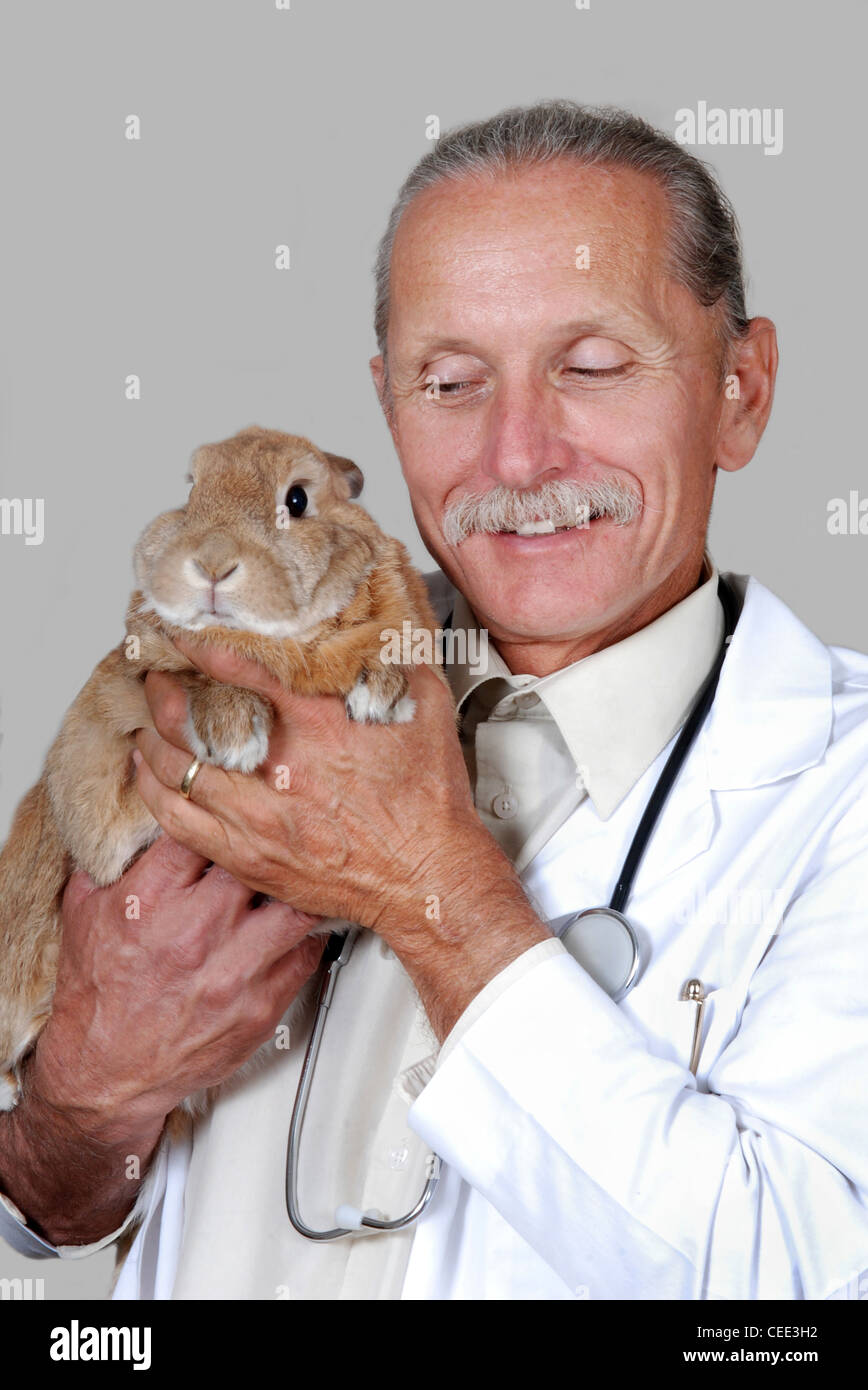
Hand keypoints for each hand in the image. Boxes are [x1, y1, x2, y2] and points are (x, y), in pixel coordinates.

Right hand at [34, 832, 325, 1129]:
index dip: (218, 816)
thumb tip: (132, 816)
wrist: (105, 1075)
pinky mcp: (260, 1006)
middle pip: (257, 862)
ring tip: (297, 884)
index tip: (226, 815)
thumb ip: (110, 860)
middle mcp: (195, 931)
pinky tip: (294, 928)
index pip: (202, 828)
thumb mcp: (83, 913)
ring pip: (296, 908)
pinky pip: (306, 955)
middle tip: (270, 845)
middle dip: (263, 850)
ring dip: (297, 893)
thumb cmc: (96, 996)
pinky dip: (305, 937)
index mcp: (150, 900)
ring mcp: (233, 971)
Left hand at [132, 643, 481, 940]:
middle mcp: (280, 770)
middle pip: (188, 721)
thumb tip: (383, 617)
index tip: (182, 635)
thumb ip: (397, 658)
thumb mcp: (426, 708)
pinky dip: (156, 792)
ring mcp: (257, 817)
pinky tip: (153, 776)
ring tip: (147, 722)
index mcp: (318, 725)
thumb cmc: (429, 800)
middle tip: (154, 675)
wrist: (428, 876)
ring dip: (153, 738)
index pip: (238, 671)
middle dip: (162, 691)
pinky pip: (178, 821)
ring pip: (176, 769)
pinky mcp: (248, 855)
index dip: (199, 647)